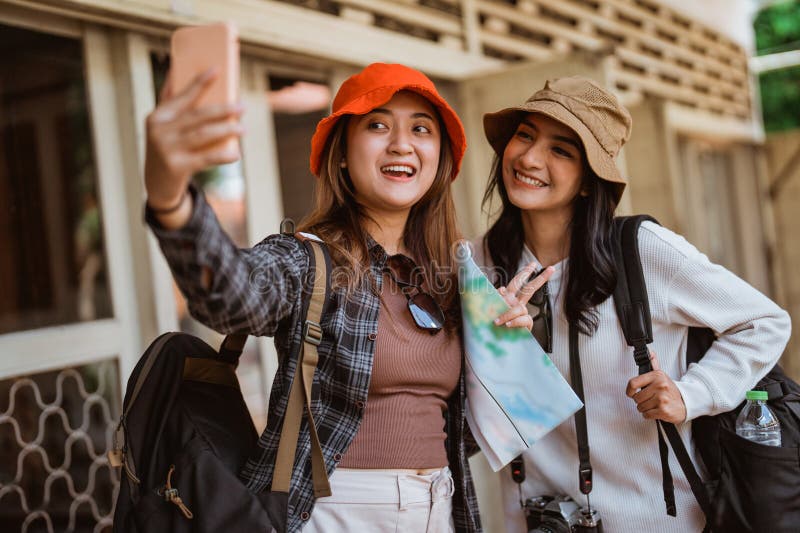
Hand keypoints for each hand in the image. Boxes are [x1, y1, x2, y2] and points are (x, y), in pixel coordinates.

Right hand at [144, 68, 243, 209]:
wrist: (157, 184)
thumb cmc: (167, 148)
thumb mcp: (164, 126)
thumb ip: (171, 101)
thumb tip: (178, 71)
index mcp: (157, 116)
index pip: (182, 96)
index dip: (200, 83)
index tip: (217, 70)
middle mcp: (159, 131)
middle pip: (197, 116)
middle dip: (222, 110)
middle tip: (242, 107)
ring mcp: (167, 149)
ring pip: (204, 135)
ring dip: (227, 131)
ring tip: (243, 129)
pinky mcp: (177, 167)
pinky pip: (205, 158)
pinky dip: (222, 156)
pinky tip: (236, 154)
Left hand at [494, 261, 554, 329]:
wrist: (497, 340)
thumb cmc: (491, 324)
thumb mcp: (490, 309)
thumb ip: (495, 298)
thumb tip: (501, 288)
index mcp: (509, 297)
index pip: (518, 283)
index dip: (525, 273)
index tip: (533, 264)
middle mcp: (517, 303)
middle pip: (530, 289)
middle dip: (540, 279)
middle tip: (551, 269)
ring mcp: (522, 314)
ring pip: (520, 309)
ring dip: (508, 314)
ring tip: (497, 321)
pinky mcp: (527, 324)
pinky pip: (522, 320)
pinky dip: (514, 322)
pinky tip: (507, 324)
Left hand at [626, 351, 686, 423]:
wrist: (686, 403)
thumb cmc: (670, 390)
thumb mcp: (662, 375)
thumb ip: (654, 364)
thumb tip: (650, 352)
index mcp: (657, 376)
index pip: (633, 383)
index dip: (629, 390)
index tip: (631, 393)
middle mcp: (659, 386)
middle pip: (636, 398)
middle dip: (640, 401)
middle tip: (648, 399)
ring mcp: (662, 398)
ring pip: (640, 407)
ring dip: (645, 408)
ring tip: (653, 404)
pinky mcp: (663, 410)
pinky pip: (646, 415)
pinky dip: (649, 415)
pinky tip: (655, 410)